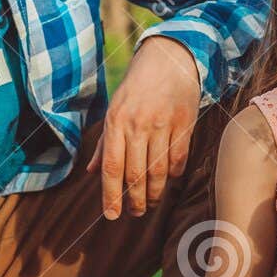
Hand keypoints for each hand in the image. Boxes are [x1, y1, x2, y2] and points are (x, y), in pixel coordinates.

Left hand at [86, 35, 201, 218]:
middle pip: (136, 174)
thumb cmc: (137, 88)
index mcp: (116, 121)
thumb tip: (92, 172)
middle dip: (135, 200)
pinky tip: (168, 180)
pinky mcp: (184, 124)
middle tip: (136, 213)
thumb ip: (105, 143)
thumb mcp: (114, 110)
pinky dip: (173, 175)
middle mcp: (138, 124)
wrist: (169, 60)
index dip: (111, 195)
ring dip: (155, 193)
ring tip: (152, 203)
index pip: (112, 167)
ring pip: (158, 171)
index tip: (112, 216)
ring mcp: (163, 124)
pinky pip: (178, 159)